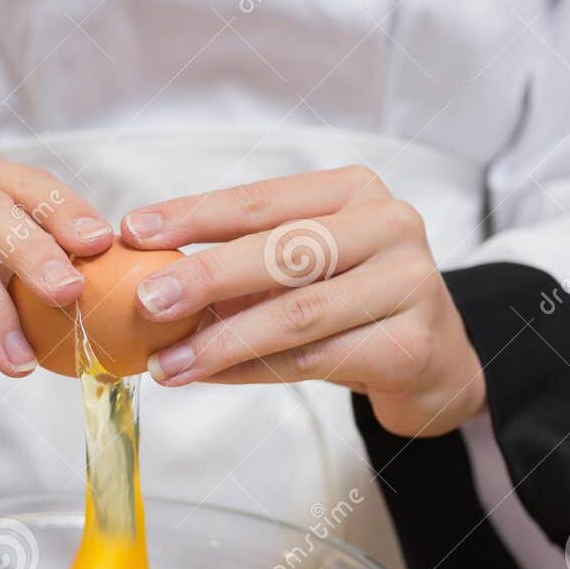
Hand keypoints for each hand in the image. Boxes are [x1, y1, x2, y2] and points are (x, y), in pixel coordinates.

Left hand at [121, 167, 485, 437]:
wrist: (435, 358)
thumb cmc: (353, 303)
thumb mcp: (304, 266)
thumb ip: (241, 264)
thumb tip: (149, 278)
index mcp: (353, 191)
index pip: (260, 201)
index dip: (193, 215)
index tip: (134, 232)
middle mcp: (388, 225)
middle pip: (281, 252)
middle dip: (204, 277)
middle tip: (145, 302)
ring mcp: (409, 283)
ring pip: (297, 314)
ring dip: (221, 342)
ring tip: (166, 364)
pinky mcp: (412, 343)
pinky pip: (314, 360)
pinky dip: (252, 371)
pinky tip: (209, 377)